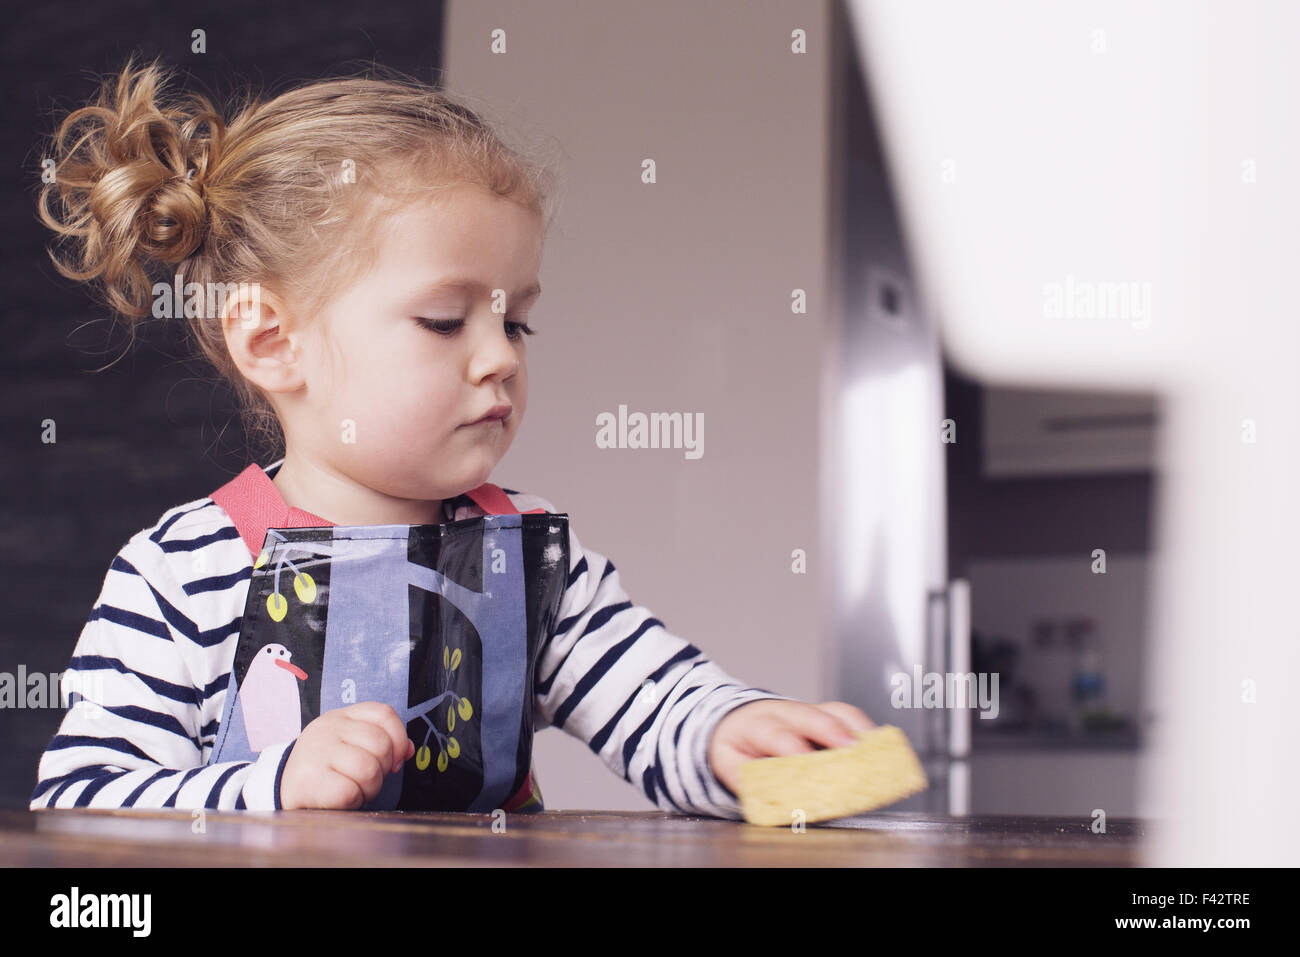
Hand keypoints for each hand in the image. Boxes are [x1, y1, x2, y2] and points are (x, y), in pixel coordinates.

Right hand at [280, 702, 415, 809]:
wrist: (283, 787)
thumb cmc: (325, 767)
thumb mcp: (350, 744)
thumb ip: (382, 741)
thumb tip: (408, 750)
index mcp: (341, 716)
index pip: (384, 713)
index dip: (399, 737)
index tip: (397, 759)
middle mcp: (328, 728)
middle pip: (381, 744)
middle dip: (384, 770)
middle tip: (369, 780)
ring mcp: (317, 752)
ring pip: (369, 769)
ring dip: (370, 788)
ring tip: (357, 790)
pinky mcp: (309, 780)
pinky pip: (350, 792)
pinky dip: (354, 801)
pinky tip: (343, 799)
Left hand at [706, 699, 874, 798]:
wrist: (736, 720)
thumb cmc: (736, 746)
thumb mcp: (729, 763)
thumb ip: (747, 779)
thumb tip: (771, 799)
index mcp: (755, 724)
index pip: (774, 733)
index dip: (791, 746)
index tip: (804, 759)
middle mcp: (784, 712)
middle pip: (809, 715)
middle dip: (830, 729)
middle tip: (851, 746)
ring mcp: (807, 711)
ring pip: (834, 710)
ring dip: (856, 727)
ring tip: (875, 747)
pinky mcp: (825, 714)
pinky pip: (848, 715)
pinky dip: (865, 729)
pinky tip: (879, 745)